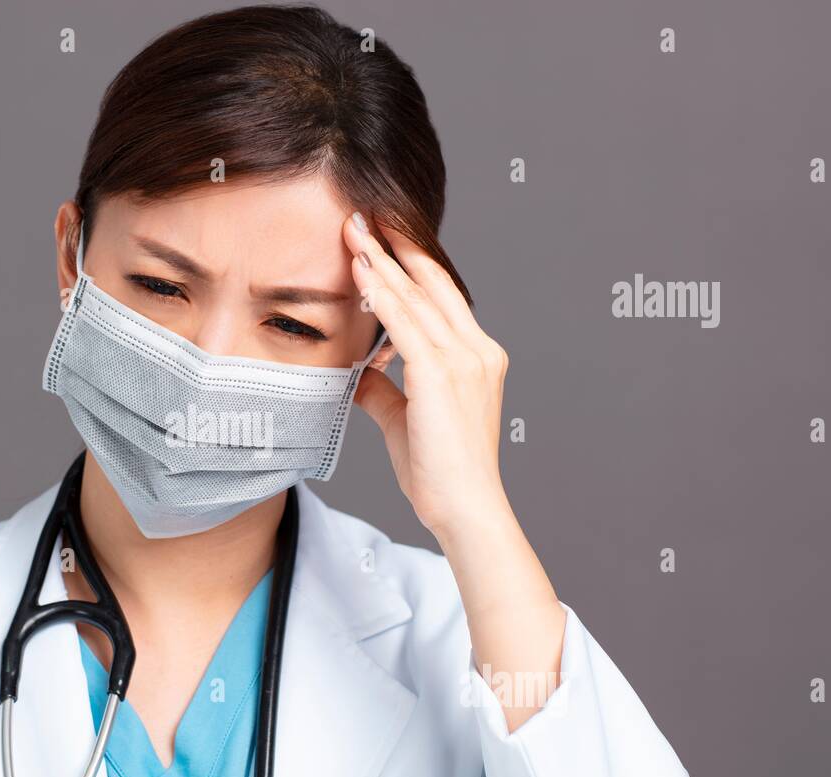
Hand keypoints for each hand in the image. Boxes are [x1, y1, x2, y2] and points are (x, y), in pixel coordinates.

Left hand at [342, 211, 511, 541]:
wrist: (465, 507)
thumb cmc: (440, 472)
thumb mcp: (406, 421)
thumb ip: (385, 391)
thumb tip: (360, 373)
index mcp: (477, 357)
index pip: (441, 296)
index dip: (411, 263)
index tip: (382, 236)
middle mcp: (477, 350)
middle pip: (432, 283)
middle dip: (395, 246)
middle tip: (363, 214)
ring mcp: (464, 360)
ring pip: (416, 296)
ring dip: (381, 259)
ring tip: (353, 229)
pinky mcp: (442, 375)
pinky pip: (406, 323)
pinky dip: (382, 294)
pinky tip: (360, 272)